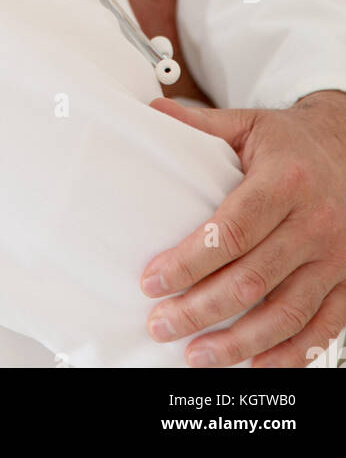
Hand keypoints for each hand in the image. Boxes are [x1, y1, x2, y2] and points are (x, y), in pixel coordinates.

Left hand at [140, 91, 345, 366]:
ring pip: (285, 314)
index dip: (190, 262)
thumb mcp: (247, 124)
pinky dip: (288, 354)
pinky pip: (321, 328)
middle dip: (200, 309)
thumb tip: (151, 115)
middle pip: (252, 280)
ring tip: (195, 354)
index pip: (232, 231)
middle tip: (161, 324)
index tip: (153, 281)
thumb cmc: (289, 142)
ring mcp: (336, 257)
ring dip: (238, 342)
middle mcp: (316, 222)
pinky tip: (255, 363)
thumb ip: (200, 124)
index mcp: (285, 181)